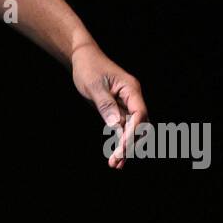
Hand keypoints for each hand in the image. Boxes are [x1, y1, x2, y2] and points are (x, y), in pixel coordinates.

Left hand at [71, 42, 146, 169]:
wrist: (82, 58)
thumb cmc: (89, 67)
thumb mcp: (94, 85)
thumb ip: (106, 105)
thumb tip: (116, 125)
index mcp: (131, 89)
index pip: (139, 114)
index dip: (133, 132)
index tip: (123, 147)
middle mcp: (132, 98)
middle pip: (139, 125)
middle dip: (130, 144)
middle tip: (117, 160)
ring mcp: (126, 104)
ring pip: (132, 130)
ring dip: (125, 147)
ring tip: (116, 164)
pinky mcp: (117, 110)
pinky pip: (122, 129)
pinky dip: (119, 142)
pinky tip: (115, 157)